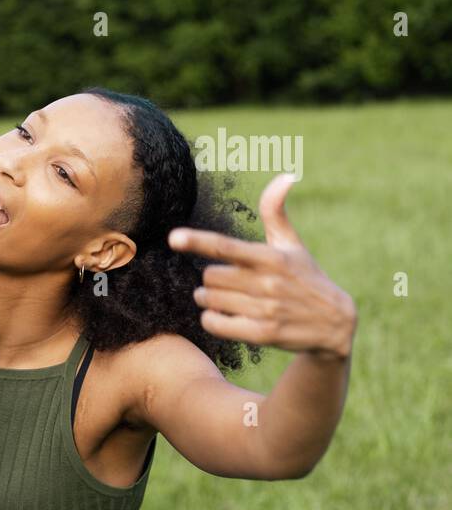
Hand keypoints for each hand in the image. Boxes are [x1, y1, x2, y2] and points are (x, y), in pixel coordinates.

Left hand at [169, 174, 357, 359]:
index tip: (174, 238)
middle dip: (210, 279)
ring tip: (224, 298)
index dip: (197, 241)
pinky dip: (212, 320)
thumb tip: (286, 176)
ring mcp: (265, 309)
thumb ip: (277, 213)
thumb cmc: (306, 278)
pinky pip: (215, 324)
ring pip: (209, 300)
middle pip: (209, 276)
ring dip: (208, 299)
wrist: (335, 324)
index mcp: (271, 257)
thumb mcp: (293, 245)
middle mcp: (267, 282)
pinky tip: (223, 316)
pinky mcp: (262, 333)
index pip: (226, 246)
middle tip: (223, 282)